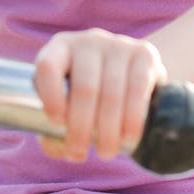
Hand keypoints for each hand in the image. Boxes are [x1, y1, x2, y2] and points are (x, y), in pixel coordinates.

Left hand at [34, 28, 165, 162]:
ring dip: (108, 130)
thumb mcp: (65, 106)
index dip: (50, 97)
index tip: (56, 124)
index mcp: (60, 48)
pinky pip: (138, 88)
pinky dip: (132, 118)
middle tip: (80, 152)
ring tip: (106, 151)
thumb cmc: (88, 96)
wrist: (130, 76)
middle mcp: (88, 41)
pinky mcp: (144, 53)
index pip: (48, 66)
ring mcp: (118, 44)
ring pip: (111, 92)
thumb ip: (54, 131)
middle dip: (81, 127)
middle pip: (84, 86)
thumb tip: (62, 148)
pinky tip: (128, 136)